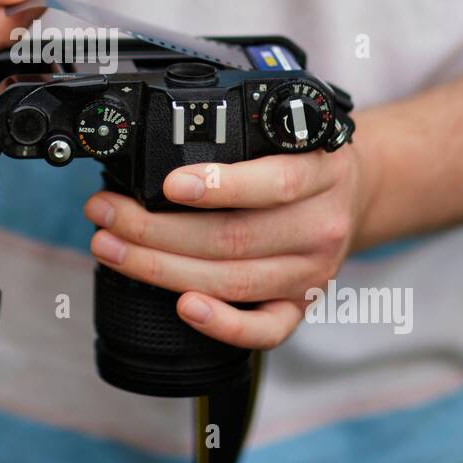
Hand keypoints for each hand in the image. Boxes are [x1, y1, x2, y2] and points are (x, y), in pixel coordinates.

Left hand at [83, 145, 377, 349]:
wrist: (357, 193)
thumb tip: (159, 149)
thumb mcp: (288, 131)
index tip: (169, 184)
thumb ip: (242, 139)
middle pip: (234, 238)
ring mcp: (311, 272)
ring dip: (161, 269)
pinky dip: (222, 324)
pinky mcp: (302, 306)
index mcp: (319, 173)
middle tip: (106, 214)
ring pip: (233, 280)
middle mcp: (319, 226)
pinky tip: (184, 307)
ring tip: (112, 248)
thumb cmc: (306, 159)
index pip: (274, 183)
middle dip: (155, 229)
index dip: (218, 186)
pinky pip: (265, 330)